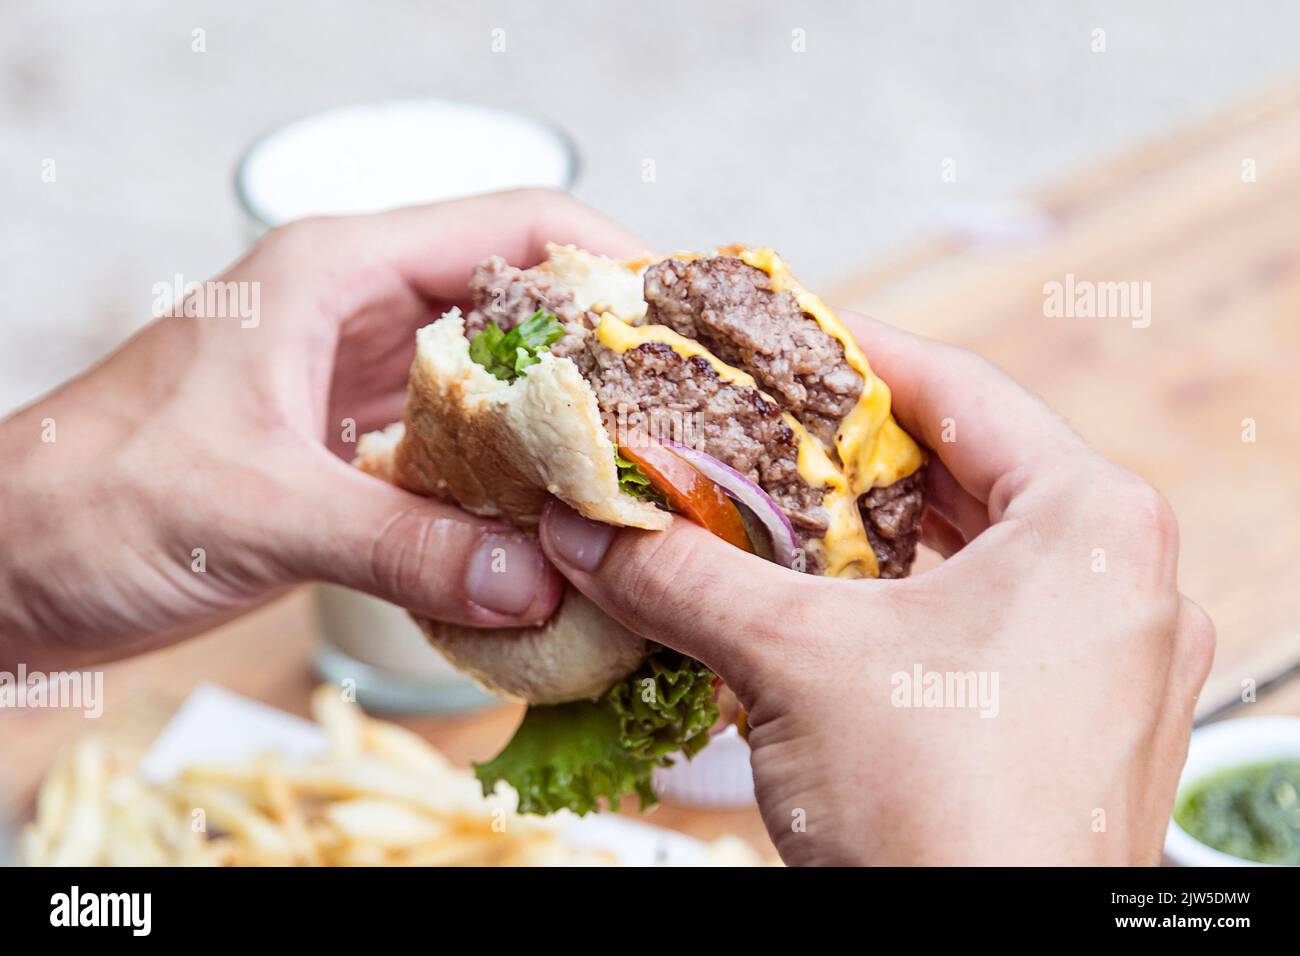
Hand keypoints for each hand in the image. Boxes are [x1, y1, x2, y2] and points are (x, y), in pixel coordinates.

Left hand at [0, 189, 644, 667]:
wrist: (7, 566)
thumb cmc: (93, 503)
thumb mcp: (257, 511)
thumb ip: (404, 544)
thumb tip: (538, 579)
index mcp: (336, 272)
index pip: (509, 225)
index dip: (607, 260)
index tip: (682, 322)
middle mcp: (356, 310)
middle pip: (515, 301)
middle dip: (600, 351)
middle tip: (681, 415)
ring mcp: (355, 378)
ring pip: (492, 378)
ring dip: (558, 423)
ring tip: (636, 473)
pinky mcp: (348, 445)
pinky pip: (457, 446)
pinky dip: (507, 479)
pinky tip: (550, 524)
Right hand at [539, 311, 1214, 864]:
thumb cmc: (941, 814)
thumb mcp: (792, 660)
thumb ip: (684, 576)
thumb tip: (590, 529)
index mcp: (1092, 523)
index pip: (960, 390)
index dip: (853, 358)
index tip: (781, 340)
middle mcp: (1123, 581)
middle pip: (968, 474)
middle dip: (854, 458)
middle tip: (765, 432)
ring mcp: (1111, 661)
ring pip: (976, 557)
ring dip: (876, 540)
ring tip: (788, 520)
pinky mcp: (1079, 727)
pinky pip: (988, 629)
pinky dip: (906, 610)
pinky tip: (833, 618)